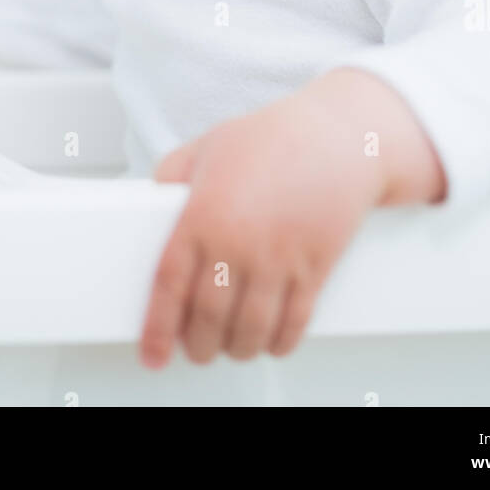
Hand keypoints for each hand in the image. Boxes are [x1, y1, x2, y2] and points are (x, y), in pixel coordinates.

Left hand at [139, 67, 445, 367]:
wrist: (338, 135)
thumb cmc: (274, 137)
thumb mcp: (208, 146)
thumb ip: (172, 175)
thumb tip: (151, 205)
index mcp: (202, 213)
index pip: (169, 285)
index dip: (157, 328)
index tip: (153, 354)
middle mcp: (237, 241)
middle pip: (207, 319)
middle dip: (199, 346)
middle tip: (196, 350)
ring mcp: (278, 258)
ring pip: (250, 330)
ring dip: (238, 349)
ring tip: (231, 347)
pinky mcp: (315, 267)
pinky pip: (293, 323)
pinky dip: (279, 342)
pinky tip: (271, 342)